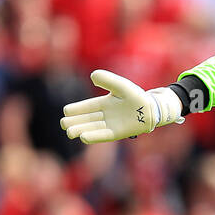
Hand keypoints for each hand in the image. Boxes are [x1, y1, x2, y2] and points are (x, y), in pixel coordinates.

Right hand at [60, 70, 182, 143]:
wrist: (151, 109)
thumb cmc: (136, 96)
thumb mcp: (121, 86)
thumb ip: (108, 80)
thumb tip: (92, 76)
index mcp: (104, 103)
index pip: (87, 107)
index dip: (76, 109)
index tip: (66, 111)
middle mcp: (105, 115)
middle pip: (87, 119)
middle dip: (75, 122)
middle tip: (63, 124)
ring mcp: (111, 125)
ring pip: (92, 128)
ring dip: (81, 130)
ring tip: (70, 132)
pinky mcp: (117, 133)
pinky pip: (103, 135)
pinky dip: (94, 136)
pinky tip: (83, 137)